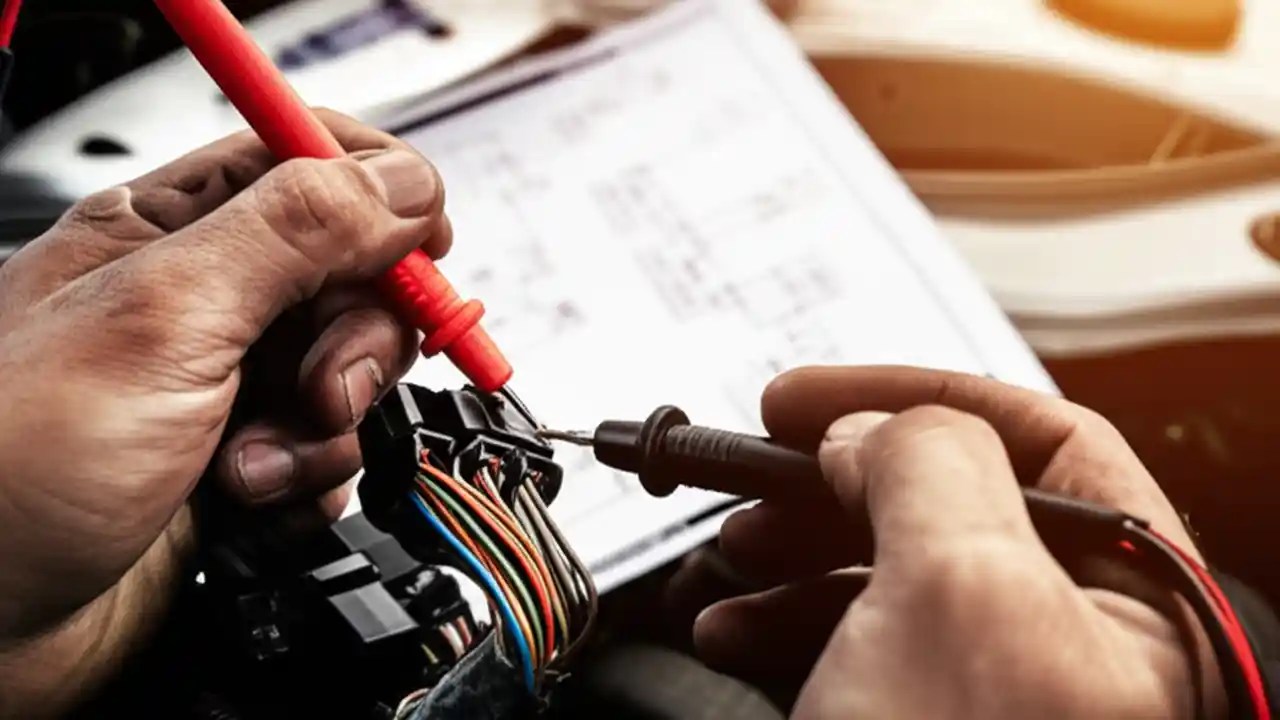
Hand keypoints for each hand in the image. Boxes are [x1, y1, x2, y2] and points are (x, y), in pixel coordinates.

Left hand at [0, 111, 448, 717]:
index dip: (382, 197)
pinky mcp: (247, 463)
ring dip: (326, 427)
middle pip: (357, 277)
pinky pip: (336, 453)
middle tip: (315, 386)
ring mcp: (229, 386)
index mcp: (172, 231)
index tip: (420, 252)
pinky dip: (313, 482)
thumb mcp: (164, 318)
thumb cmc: (8, 467)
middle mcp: (208, 301)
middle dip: (358, 339)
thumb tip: (399, 183)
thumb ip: (293, 234)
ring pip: (354, 374)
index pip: (312, 163)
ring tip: (252, 462)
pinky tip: (252, 499)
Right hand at [672, 366, 1223, 717]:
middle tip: (756, 472)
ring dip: (793, 549)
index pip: (1045, 438)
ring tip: (729, 558)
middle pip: (952, 501)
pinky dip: (784, 621)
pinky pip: (857, 642)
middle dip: (835, 479)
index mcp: (1144, 602)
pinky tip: (734, 628)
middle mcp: (1081, 647)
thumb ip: (926, 465)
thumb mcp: (960, 595)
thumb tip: (870, 428)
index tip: (808, 397)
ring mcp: (999, 695)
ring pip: (890, 571)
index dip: (916, 396)